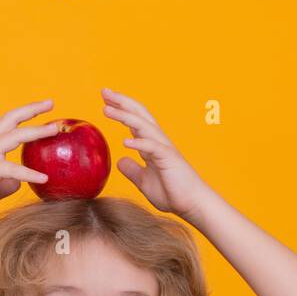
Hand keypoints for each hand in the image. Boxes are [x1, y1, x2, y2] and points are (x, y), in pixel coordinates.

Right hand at [0, 100, 59, 223]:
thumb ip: (9, 180)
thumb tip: (20, 182)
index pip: (8, 122)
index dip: (26, 113)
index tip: (43, 107)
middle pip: (11, 119)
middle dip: (32, 109)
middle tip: (51, 102)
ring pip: (16, 136)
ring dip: (37, 131)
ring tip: (54, 130)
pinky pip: (15, 169)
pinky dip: (31, 173)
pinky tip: (44, 178)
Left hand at [102, 87, 212, 221]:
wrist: (192, 204)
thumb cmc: (172, 192)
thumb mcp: (144, 181)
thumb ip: (132, 170)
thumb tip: (120, 161)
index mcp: (152, 145)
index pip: (134, 121)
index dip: (121, 109)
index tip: (105, 100)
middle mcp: (158, 142)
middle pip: (139, 115)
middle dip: (121, 102)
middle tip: (105, 91)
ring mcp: (164, 148)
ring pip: (143, 126)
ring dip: (125, 116)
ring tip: (107, 109)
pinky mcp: (169, 159)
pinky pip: (152, 147)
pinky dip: (139, 143)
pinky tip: (125, 142)